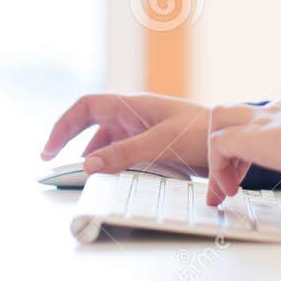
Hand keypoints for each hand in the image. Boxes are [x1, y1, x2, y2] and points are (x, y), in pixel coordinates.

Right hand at [41, 92, 214, 176]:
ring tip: (83, 173)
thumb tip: (88, 165)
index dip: (64, 125)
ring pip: (106, 138)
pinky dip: (110, 161)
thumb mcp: (159, 144)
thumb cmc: (201, 133)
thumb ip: (123, 154)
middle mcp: (135, 114)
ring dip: (92, 153)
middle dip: (70, 138)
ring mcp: (143, 128)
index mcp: (133, 105)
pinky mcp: (153, 143)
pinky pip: (122, 149)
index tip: (49, 149)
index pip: (87, 107)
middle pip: (92, 121)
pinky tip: (110, 175)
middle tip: (53, 160)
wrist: (231, 140)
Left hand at [206, 99, 280, 222]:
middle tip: (226, 188)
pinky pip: (218, 143)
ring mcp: (266, 119)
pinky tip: (232, 191)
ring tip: (226, 190)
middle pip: (232, 115)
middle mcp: (278, 112)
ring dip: (216, 156)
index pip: (257, 124)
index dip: (243, 154)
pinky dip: (218, 167)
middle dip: (222, 151)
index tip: (239, 181)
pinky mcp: (255, 134)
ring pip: (219, 120)